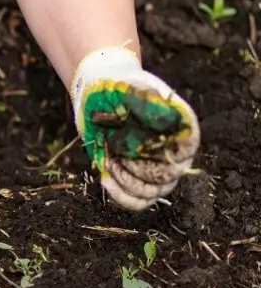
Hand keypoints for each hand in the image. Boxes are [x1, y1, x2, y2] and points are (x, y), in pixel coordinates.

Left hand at [69, 46, 199, 210]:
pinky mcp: (135, 179)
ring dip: (126, 180)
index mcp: (180, 128)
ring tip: (108, 160)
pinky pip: (137, 201)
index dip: (164, 151)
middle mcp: (173, 152)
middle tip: (114, 148)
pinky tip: (105, 180)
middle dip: (137, 167)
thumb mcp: (131, 86)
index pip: (186, 148)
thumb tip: (162, 105)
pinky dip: (121, 195)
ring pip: (152, 192)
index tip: (140, 141)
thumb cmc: (119, 87)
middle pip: (167, 176)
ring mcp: (155, 169)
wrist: (100, 94)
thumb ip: (146, 97)